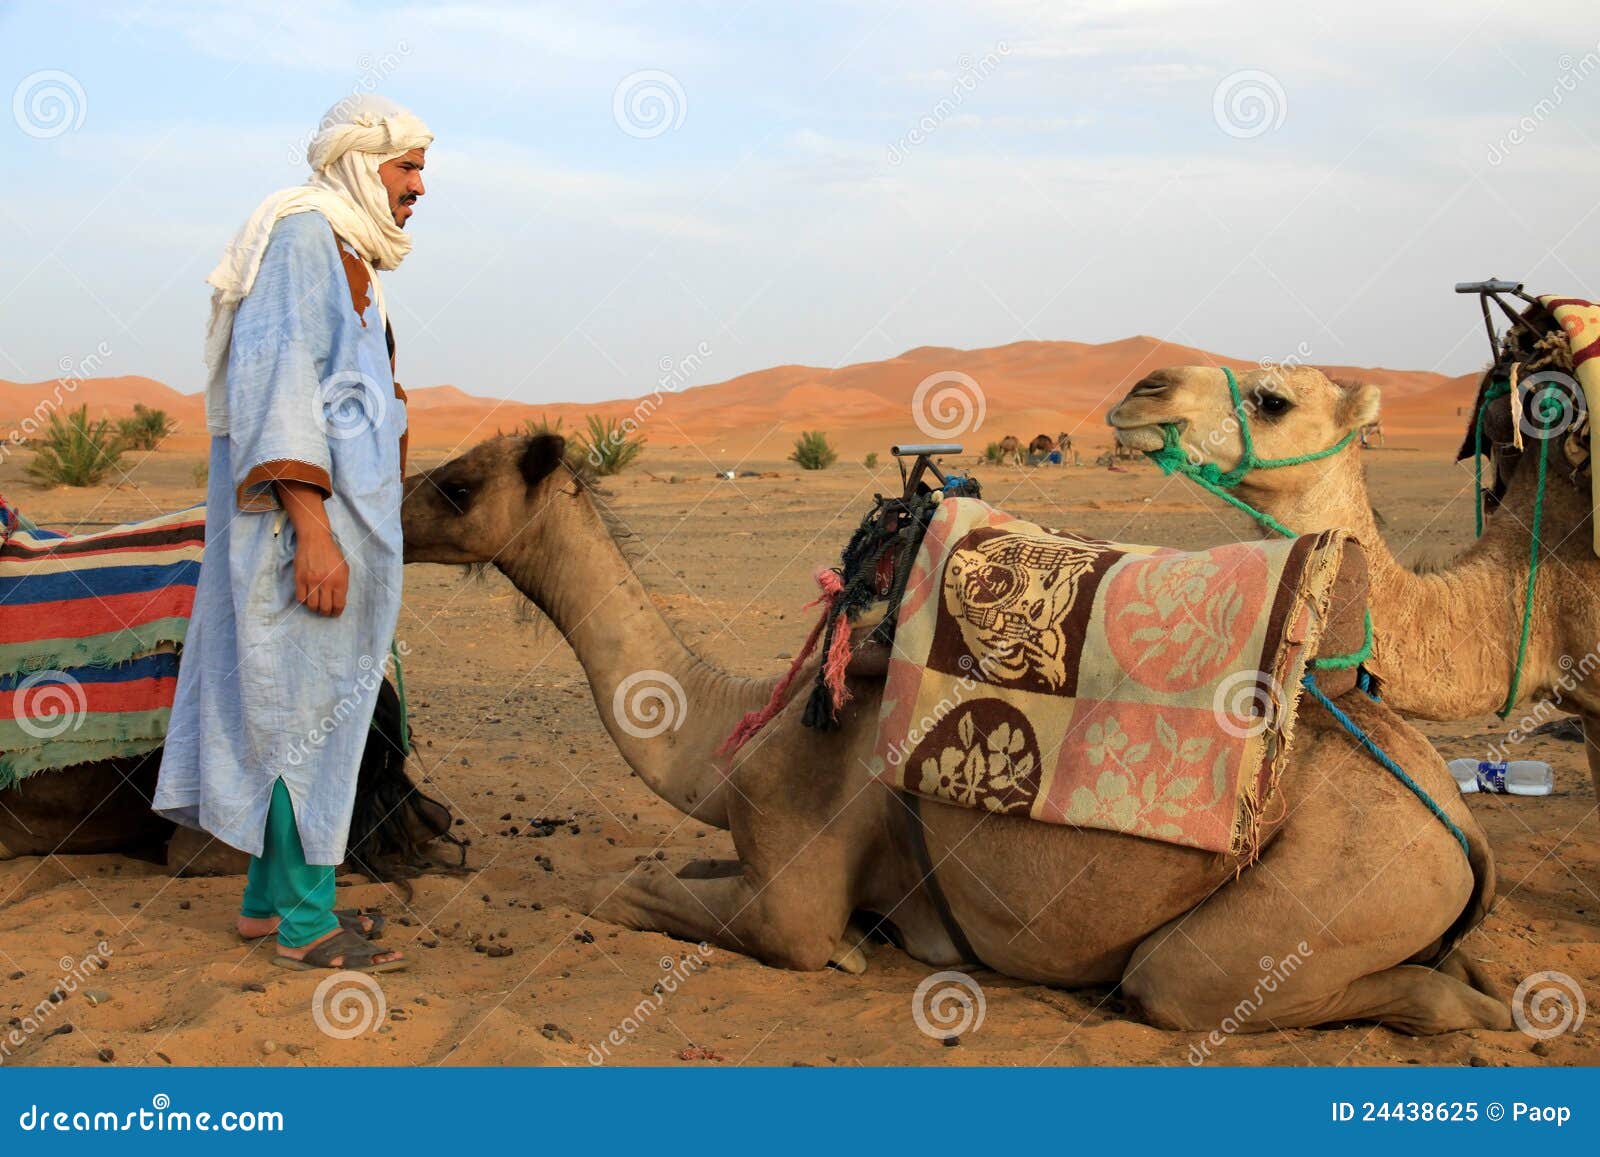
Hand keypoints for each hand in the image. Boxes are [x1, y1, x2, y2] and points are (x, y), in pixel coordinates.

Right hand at [274, 479, 347, 616]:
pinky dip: (304, 601)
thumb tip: (338, 601)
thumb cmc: (331, 553)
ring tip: (316, 606)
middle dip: (325, 613)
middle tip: (325, 611)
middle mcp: (326, 583)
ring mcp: (312, 581)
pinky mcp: (299, 579)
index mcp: (340, 580)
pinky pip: (300, 598)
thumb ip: (342, 584)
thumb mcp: (344, 568)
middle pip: (324, 608)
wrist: (315, 539)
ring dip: (314, 609)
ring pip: (312, 605)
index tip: (335, 613)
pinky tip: (307, 598)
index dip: (336, 612)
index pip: (339, 604)